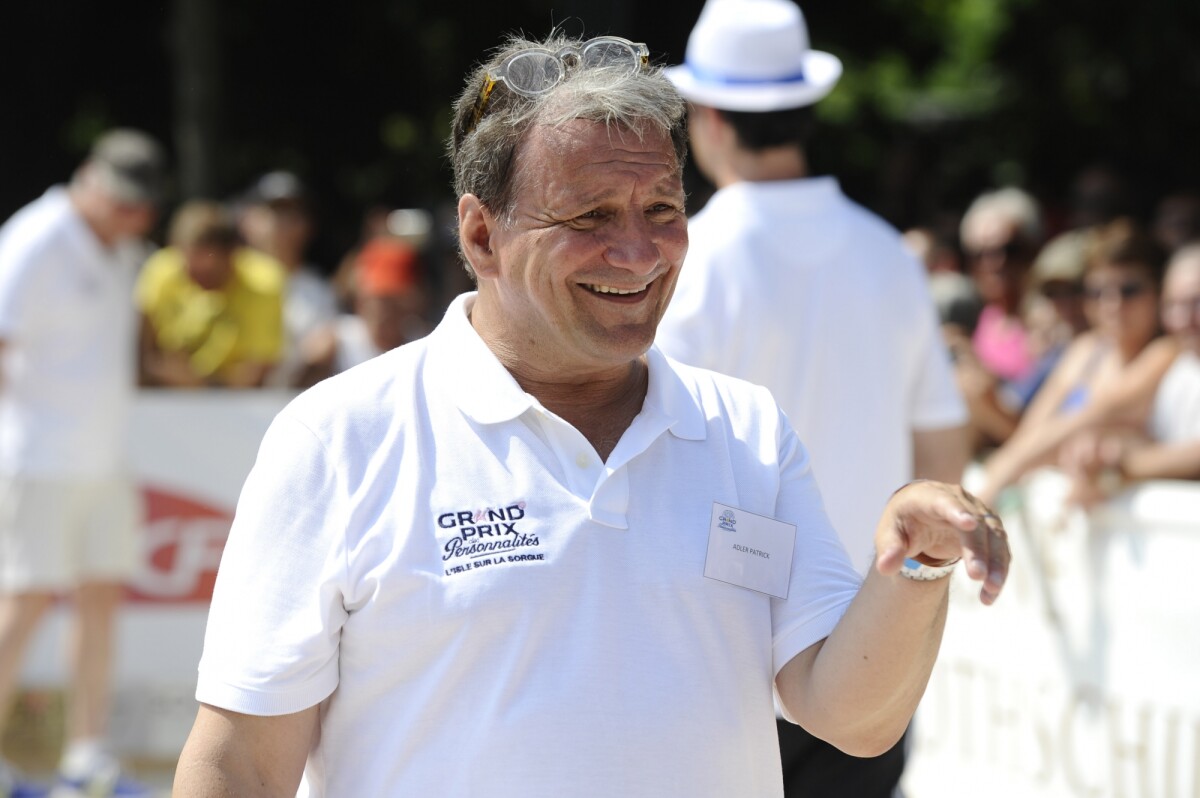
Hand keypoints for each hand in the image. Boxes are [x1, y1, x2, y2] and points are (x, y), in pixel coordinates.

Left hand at [874, 480, 1009, 604]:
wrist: (920, 517)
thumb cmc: (902, 525)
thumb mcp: (888, 535)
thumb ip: (888, 550)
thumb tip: (886, 568)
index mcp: (929, 497)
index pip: (944, 501)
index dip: (956, 511)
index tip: (968, 523)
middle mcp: (959, 500)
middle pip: (975, 525)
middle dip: (977, 550)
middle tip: (976, 576)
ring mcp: (978, 513)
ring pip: (994, 537)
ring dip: (996, 564)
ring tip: (990, 589)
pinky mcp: (990, 530)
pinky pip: (1000, 551)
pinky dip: (999, 571)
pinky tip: (989, 595)